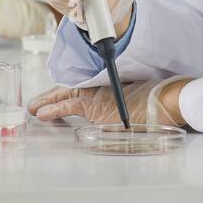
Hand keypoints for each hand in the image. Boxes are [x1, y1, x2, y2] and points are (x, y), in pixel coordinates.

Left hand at [29, 76, 193, 127]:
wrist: (168, 100)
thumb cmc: (160, 101)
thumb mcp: (141, 101)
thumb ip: (127, 106)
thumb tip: (128, 115)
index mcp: (112, 88)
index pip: (84, 89)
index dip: (68, 93)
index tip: (56, 97)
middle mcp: (103, 90)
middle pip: (72, 91)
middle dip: (53, 97)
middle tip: (37, 104)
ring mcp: (99, 97)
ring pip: (67, 96)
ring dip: (48, 102)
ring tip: (34, 108)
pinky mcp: (97, 107)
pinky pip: (70, 107)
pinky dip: (55, 110)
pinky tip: (42, 113)